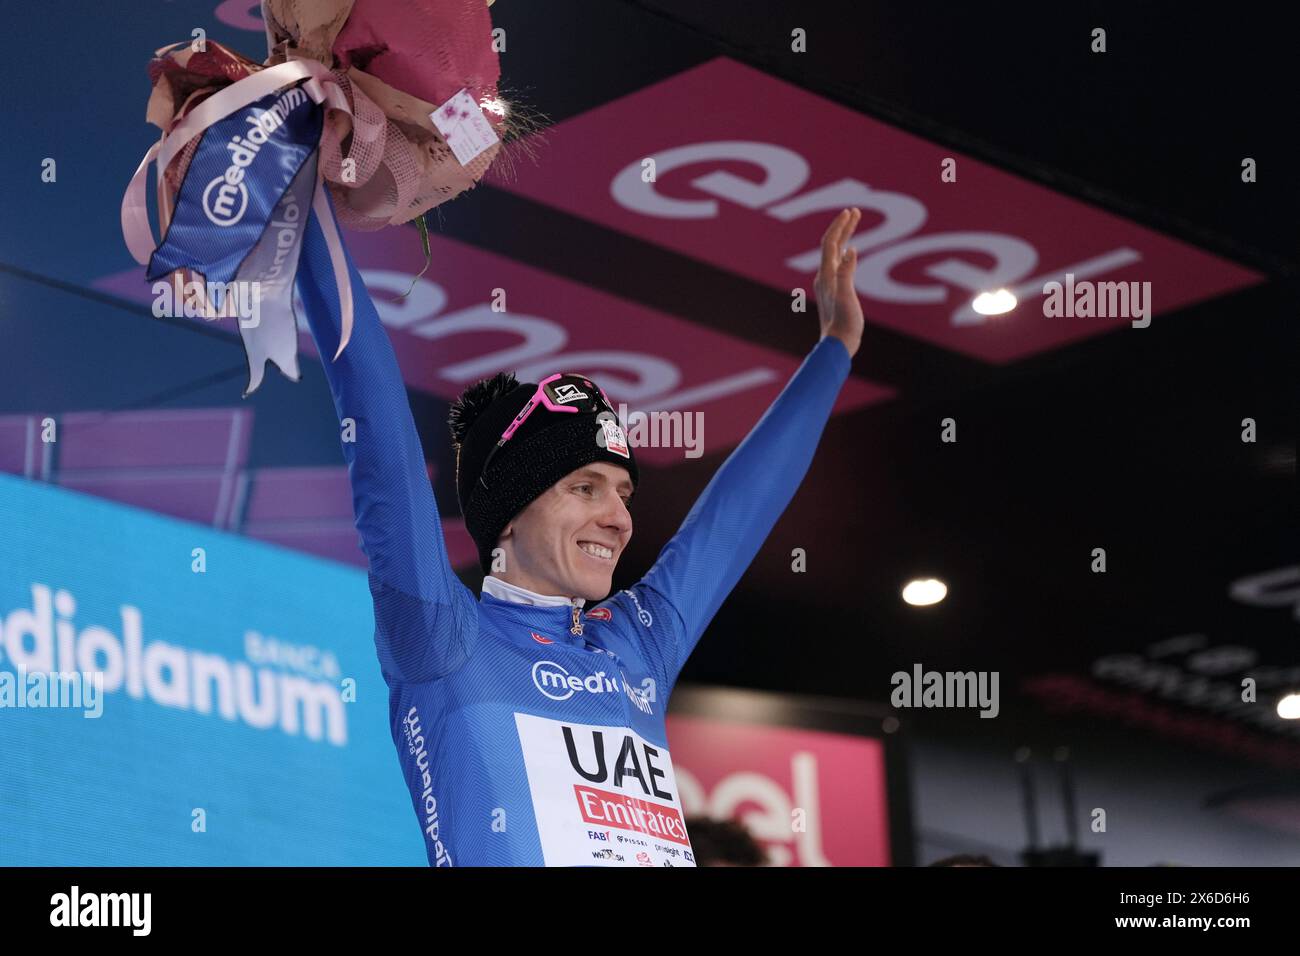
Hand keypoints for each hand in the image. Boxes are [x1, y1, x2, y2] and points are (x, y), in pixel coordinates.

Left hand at [814, 208, 863, 357]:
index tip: (850, 211)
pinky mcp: (834, 291)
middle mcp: (825, 276)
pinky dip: (845, 252)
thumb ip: (847, 273)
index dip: (840, 226)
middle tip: (854, 211)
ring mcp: (829, 284)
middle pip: (832, 245)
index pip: (830, 243)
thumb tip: (850, 250)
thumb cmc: (844, 324)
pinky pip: (839, 264)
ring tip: (854, 222)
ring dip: (844, 237)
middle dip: (843, 227)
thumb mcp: (847, 297)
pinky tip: (851, 251)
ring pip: (835, 253)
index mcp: (827, 275)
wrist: (837, 345)